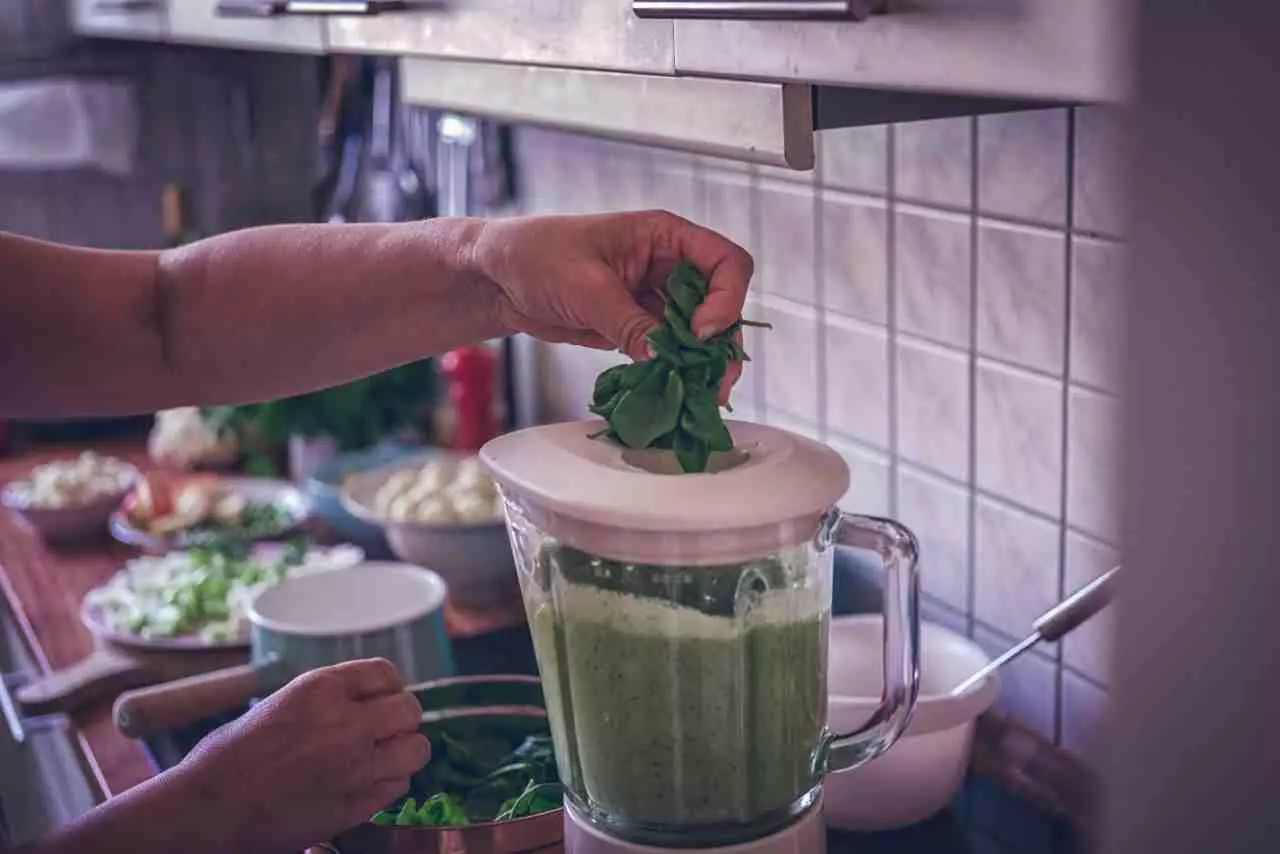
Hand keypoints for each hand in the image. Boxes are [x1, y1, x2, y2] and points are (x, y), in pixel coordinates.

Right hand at [174, 659, 427, 853]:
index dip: (385, 685)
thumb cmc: (227, 758)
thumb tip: (356, 701)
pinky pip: (399, 786)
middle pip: (409, 709)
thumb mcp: (276, 705)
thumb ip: (322, 701)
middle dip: (399, 716)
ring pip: (416, 749)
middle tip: (382, 728)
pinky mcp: (357, 805)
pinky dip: (390, 782)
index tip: (379, 697)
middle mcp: (346, 723)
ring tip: (381, 755)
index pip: (383, 672)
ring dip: (402, 749)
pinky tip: (367, 782)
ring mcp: (356, 766)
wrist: (209, 813)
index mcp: (320, 689)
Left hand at [472, 210, 754, 402]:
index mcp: (664, 238)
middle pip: (720, 305)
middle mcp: (668, 268)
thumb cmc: (536, 256)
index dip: (726, 298)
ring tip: (701, 395)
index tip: (702, 331)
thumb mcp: (585, 287)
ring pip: (697, 336)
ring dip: (700, 365)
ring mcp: (654, 301)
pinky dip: (672, 374)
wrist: (498, 280)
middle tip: (715, 381)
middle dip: (720, 344)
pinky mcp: (638, 330)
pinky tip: (673, 394)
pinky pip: (667, 354)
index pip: (725, 263)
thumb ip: (628, 322)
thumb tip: (662, 356)